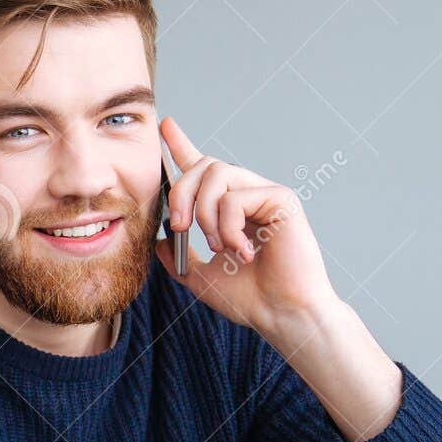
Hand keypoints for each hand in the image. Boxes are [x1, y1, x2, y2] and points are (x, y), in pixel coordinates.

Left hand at [154, 116, 337, 339]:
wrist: (280, 315)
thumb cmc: (249, 299)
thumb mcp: (199, 277)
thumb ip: (178, 256)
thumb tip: (160, 239)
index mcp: (229, 210)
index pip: (203, 170)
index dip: (182, 145)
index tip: (165, 125)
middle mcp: (248, 195)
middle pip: (203, 166)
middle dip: (181, 193)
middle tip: (182, 228)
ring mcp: (266, 194)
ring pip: (218, 174)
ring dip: (206, 213)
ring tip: (219, 246)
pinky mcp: (281, 198)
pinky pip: (237, 197)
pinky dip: (229, 227)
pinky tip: (243, 251)